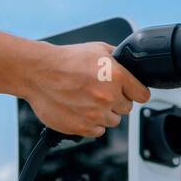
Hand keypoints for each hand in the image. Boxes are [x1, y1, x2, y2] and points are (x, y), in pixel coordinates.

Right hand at [21, 41, 151, 138]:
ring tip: (88, 101)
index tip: (130, 92)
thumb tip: (131, 64)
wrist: (38, 73)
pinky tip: (81, 110)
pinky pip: (97, 131)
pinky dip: (91, 123)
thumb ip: (118, 59)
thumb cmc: (65, 60)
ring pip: (112, 121)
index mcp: (117, 76)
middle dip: (116, 101)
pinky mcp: (82, 127)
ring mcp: (95, 114)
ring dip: (104, 113)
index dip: (135, 92)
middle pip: (126, 108)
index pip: (142, 94)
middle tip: (100, 92)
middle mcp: (108, 96)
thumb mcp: (98, 49)